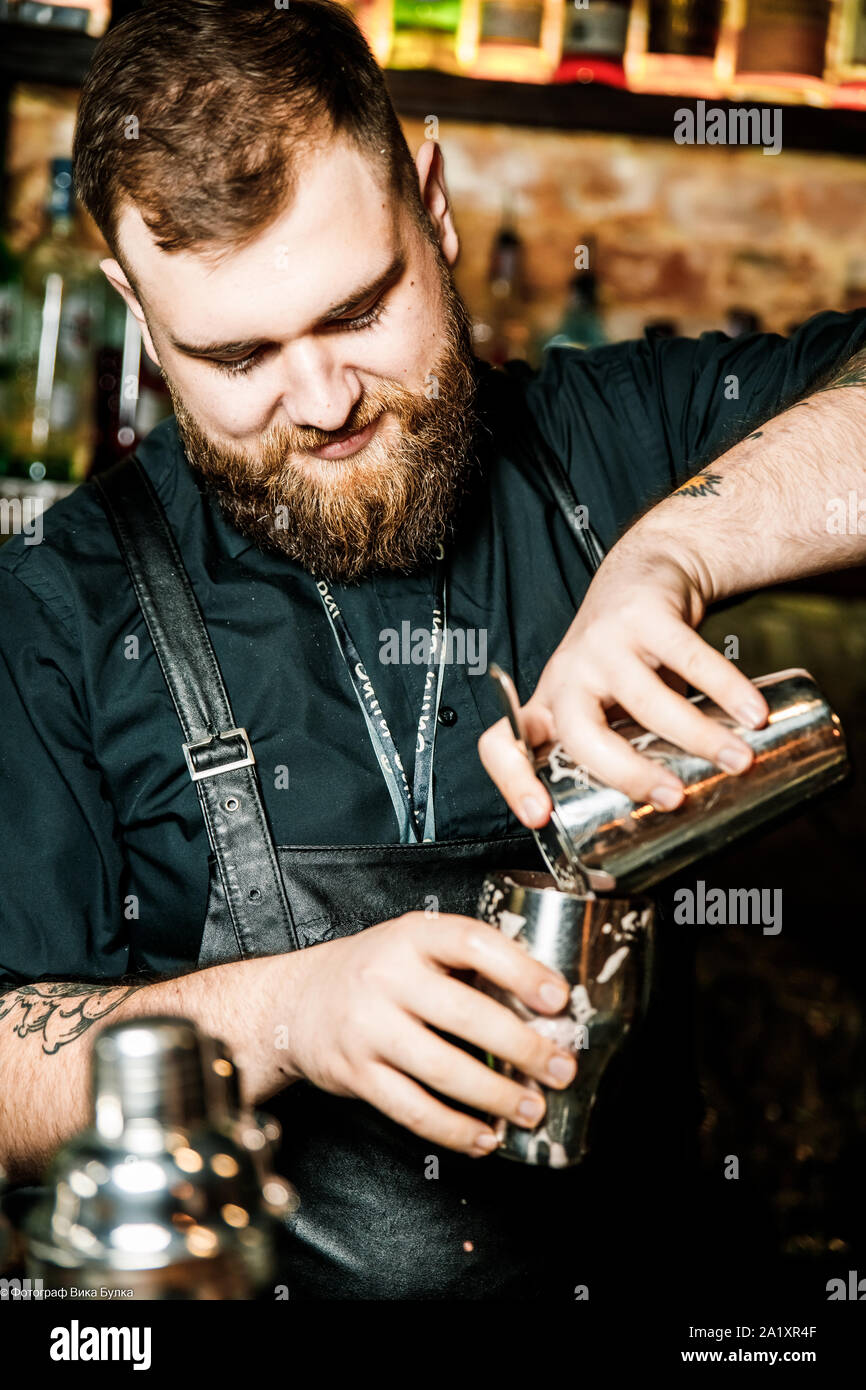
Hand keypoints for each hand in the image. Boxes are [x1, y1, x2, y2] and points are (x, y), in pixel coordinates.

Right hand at [284, 911, 576, 1156]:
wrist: (294, 1000)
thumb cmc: (372, 970)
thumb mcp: (414, 944)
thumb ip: (466, 962)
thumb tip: (543, 1002)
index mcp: (412, 936)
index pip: (473, 944)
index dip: (522, 971)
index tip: (559, 999)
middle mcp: (387, 978)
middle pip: (466, 1015)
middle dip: (524, 1048)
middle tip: (560, 1068)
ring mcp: (368, 1028)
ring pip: (444, 1070)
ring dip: (496, 1096)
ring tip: (531, 1109)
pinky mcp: (356, 1074)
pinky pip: (413, 1110)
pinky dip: (454, 1130)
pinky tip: (483, 1137)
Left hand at [478, 543, 768, 821]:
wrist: (647, 572)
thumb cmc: (626, 657)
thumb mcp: (607, 703)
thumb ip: (626, 749)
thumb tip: (677, 820)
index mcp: (550, 706)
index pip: (501, 744)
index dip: (511, 780)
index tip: (539, 815)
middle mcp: (568, 676)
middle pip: (580, 731)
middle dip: (627, 772)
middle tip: (673, 799)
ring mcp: (604, 644)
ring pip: (645, 698)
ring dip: (697, 736)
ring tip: (737, 762)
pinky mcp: (645, 616)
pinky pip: (691, 659)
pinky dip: (726, 690)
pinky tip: (752, 715)